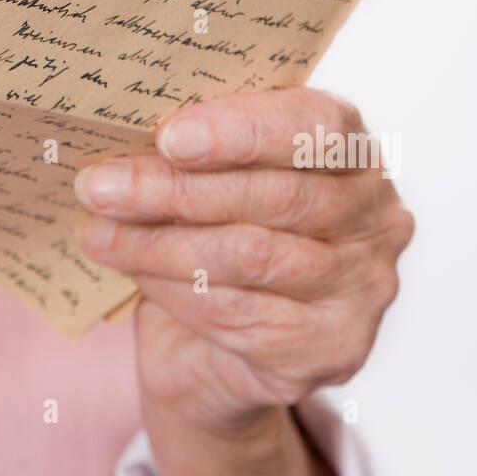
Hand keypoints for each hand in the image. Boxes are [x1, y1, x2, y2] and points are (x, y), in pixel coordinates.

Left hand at [74, 88, 413, 475]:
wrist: (216, 351)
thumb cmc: (216, 235)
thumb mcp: (210, 176)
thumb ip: (193, 149)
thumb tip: (123, 131)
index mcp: (353, 150)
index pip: (315, 125)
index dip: (242, 129)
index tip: (169, 136)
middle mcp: (377, 216)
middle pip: (276, 196)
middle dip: (177, 189)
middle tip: (101, 186)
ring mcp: (364, 287)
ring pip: (251, 256)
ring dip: (161, 243)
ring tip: (99, 230)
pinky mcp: (335, 348)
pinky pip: (241, 314)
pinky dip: (175, 291)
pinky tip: (133, 273)